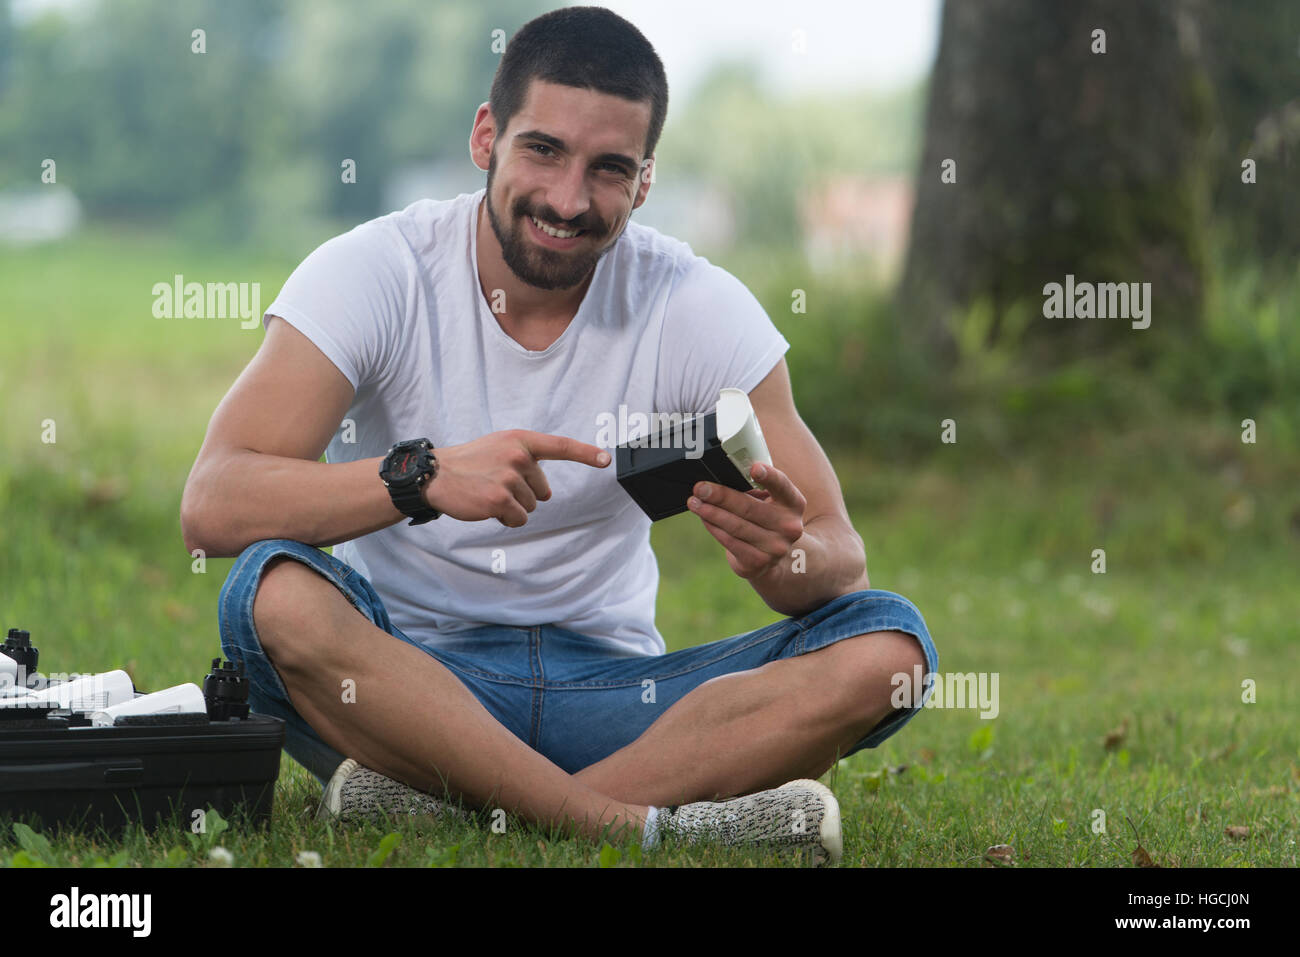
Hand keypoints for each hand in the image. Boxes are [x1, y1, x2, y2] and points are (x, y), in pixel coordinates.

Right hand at [424, 429, 609, 526]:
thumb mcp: (499, 447)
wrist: (435, 474)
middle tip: (495, 483)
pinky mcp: (500, 499)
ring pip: (530, 507)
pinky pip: (518, 519)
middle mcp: (518, 456)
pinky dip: (505, 518)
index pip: (560, 446)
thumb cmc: (470, 462)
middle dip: (524, 494)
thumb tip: (547, 490)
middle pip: (543, 490)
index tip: (606, 459)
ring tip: (487, 491)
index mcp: (520, 440)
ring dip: (512, 506)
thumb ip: (525, 458)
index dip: (586, 453)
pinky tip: (485, 505)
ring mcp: (509, 478)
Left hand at [687, 462, 806, 579]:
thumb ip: (752, 490)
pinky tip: (703, 518)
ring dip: (711, 512)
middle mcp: (789, 526)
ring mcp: (776, 547)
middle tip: (700, 488)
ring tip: (694, 502)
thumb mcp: (768, 503)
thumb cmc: (764, 521)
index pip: (782, 486)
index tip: (754, 468)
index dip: (769, 476)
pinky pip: (730, 541)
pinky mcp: (759, 562)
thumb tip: (717, 482)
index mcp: (794, 504)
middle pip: (750, 507)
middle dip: (721, 496)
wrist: (771, 560)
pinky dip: (714, 528)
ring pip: (736, 526)